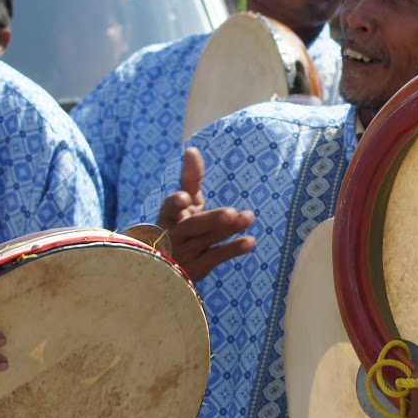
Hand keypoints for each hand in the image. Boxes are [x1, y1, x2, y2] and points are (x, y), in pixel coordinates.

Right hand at [156, 147, 255, 280]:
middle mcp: (174, 235)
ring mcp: (186, 253)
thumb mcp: (183, 203)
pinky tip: (250, 241)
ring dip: (228, 230)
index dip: (176, 203)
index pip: (169, 207)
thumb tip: (191, 149)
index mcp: (168, 216)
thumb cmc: (178, 225)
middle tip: (230, 213)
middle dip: (211, 219)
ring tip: (248, 217)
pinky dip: (233, 249)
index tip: (185, 198)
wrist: (167, 266)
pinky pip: (216, 257)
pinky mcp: (198, 268)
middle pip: (192, 226)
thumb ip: (190, 178)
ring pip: (207, 240)